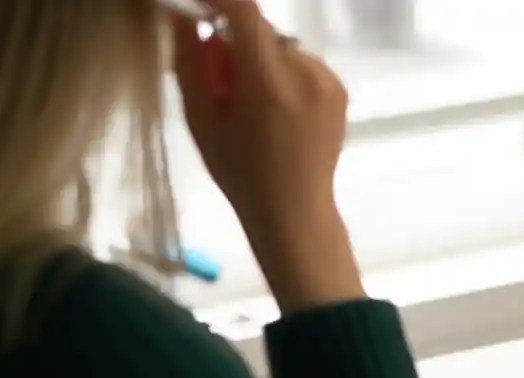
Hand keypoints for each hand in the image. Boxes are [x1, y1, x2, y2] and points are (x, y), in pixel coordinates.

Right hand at [171, 0, 364, 311]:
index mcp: (268, 83)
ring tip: (253, 103)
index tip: (199, 6)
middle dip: (236, 41)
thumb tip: (183, 16)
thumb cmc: (240, 172)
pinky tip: (279, 111)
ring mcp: (328, 81)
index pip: (244, 11)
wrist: (295, 211)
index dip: (218, 0)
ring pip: (283, 46)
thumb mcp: (201, 121)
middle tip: (221, 77)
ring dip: (262, 59)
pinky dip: (285, 74)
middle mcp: (305, 74)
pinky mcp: (340, 90)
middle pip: (262, 31)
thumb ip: (190, 62)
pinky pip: (303, 64)